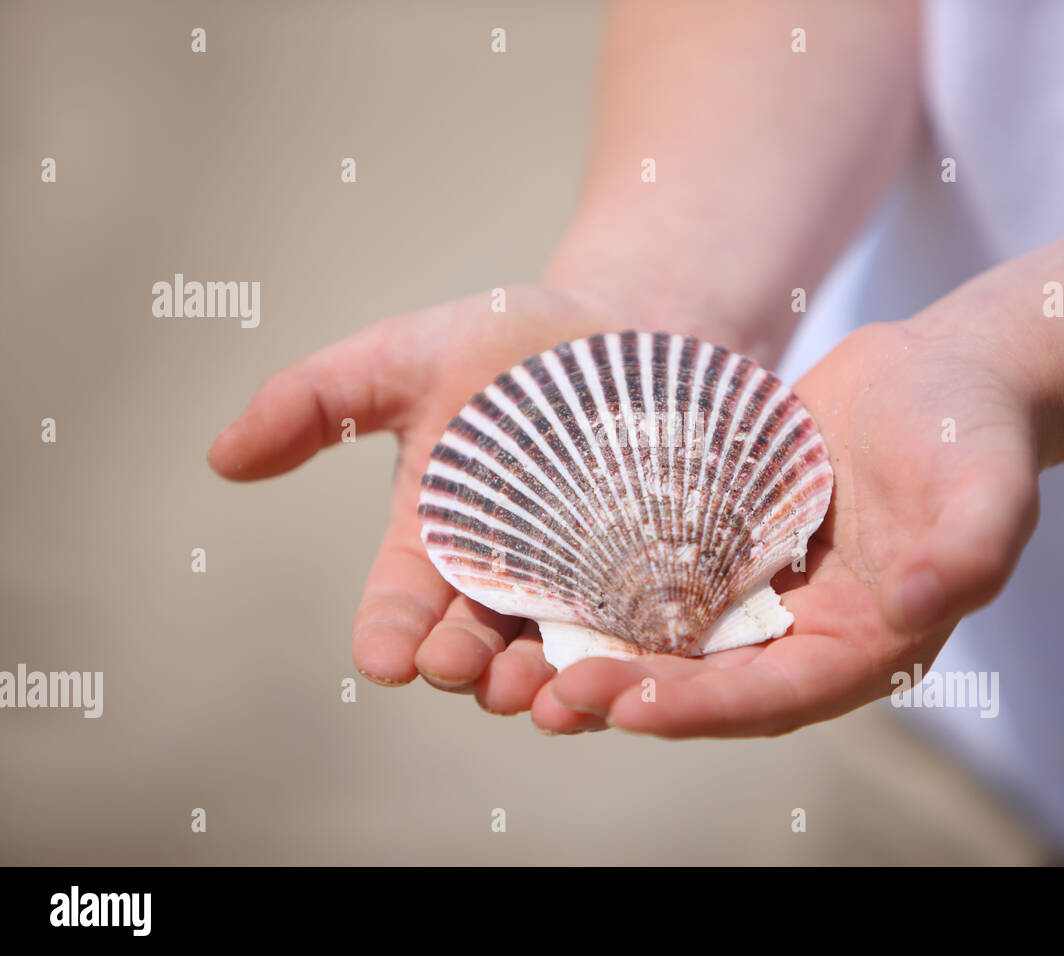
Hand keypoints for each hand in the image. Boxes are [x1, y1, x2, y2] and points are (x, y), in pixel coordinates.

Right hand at [207, 286, 634, 708]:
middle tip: (456, 664)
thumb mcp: (407, 358)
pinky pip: (622, 646)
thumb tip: (221, 459)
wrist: (629, 334)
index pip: (398, 605)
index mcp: (434, 543)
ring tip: (532, 687)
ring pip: (542, 663)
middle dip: (459, 665)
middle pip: (468, 648)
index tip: (382, 656)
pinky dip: (612, 671)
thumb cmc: (512, 345)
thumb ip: (315, 401)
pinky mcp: (640, 592)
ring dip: (531, 685)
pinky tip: (613, 677)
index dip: (386, 635)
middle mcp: (496, 581)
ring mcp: (569, 592)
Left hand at [541, 313, 1044, 735]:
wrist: (945, 376)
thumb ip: (966, 551)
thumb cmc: (977, 434)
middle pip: (708, 681)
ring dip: (605, 648)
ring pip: (674, 635)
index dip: (703, 708)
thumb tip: (912, 607)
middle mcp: (804, 631)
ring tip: (525, 656)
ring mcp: (763, 589)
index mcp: (864, 646)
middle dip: (631, 692)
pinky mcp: (730, 540)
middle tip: (550, 692)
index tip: (630, 706)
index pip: (774, 697)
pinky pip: (665, 570)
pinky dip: (611, 581)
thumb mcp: (990, 488)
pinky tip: (546, 574)